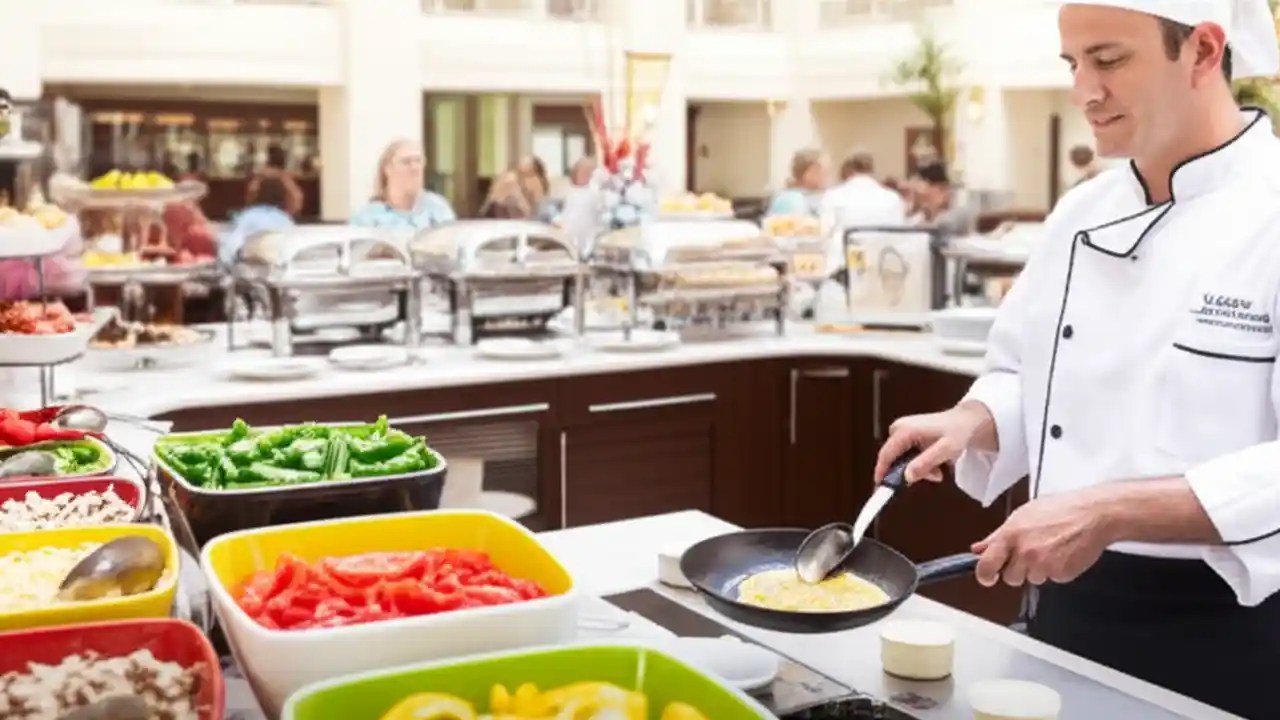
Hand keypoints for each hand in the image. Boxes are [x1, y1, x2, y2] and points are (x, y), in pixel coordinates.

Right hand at [874, 401, 993, 484]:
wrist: (967, 421)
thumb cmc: (957, 432)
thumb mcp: (945, 450)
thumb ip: (925, 464)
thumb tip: (906, 477)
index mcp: (905, 430)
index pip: (886, 455)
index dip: (882, 473)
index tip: (883, 489)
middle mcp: (899, 429)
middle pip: (894, 459)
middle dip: (910, 472)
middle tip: (932, 476)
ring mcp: (903, 431)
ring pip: (902, 459)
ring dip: (918, 469)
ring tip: (939, 471)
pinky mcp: (908, 435)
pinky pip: (907, 456)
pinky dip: (920, 463)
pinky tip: (935, 463)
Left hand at [972, 488, 1116, 586]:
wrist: (1093, 514)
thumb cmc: (1059, 509)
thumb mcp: (1022, 516)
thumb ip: (997, 536)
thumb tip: (977, 549)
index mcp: (1010, 535)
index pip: (986, 565)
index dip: (985, 575)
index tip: (988, 577)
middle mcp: (1024, 552)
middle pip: (1010, 578)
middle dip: (1018, 570)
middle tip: (1032, 553)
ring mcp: (1043, 564)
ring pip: (1032, 579)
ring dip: (1039, 570)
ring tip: (1051, 548)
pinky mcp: (1060, 574)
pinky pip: (1052, 579)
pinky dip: (1057, 570)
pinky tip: (1064, 553)